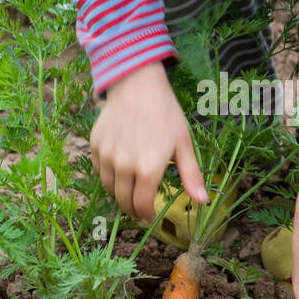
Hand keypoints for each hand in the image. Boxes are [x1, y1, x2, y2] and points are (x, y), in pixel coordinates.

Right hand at [89, 62, 207, 221]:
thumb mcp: (183, 144)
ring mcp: (106, 156)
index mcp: (148, 169)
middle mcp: (123, 166)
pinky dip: (108, 175)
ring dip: (119, 193)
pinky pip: (99, 170)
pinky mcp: (95, 145)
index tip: (149, 215)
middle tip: (139, 207)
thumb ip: (190, 175)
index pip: (141, 206)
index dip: (145, 214)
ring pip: (109, 188)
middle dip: (132, 208)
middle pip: (123, 201)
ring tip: (130, 189)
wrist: (138, 84)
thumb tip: (202, 201)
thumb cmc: (166, 113)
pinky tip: (119, 170)